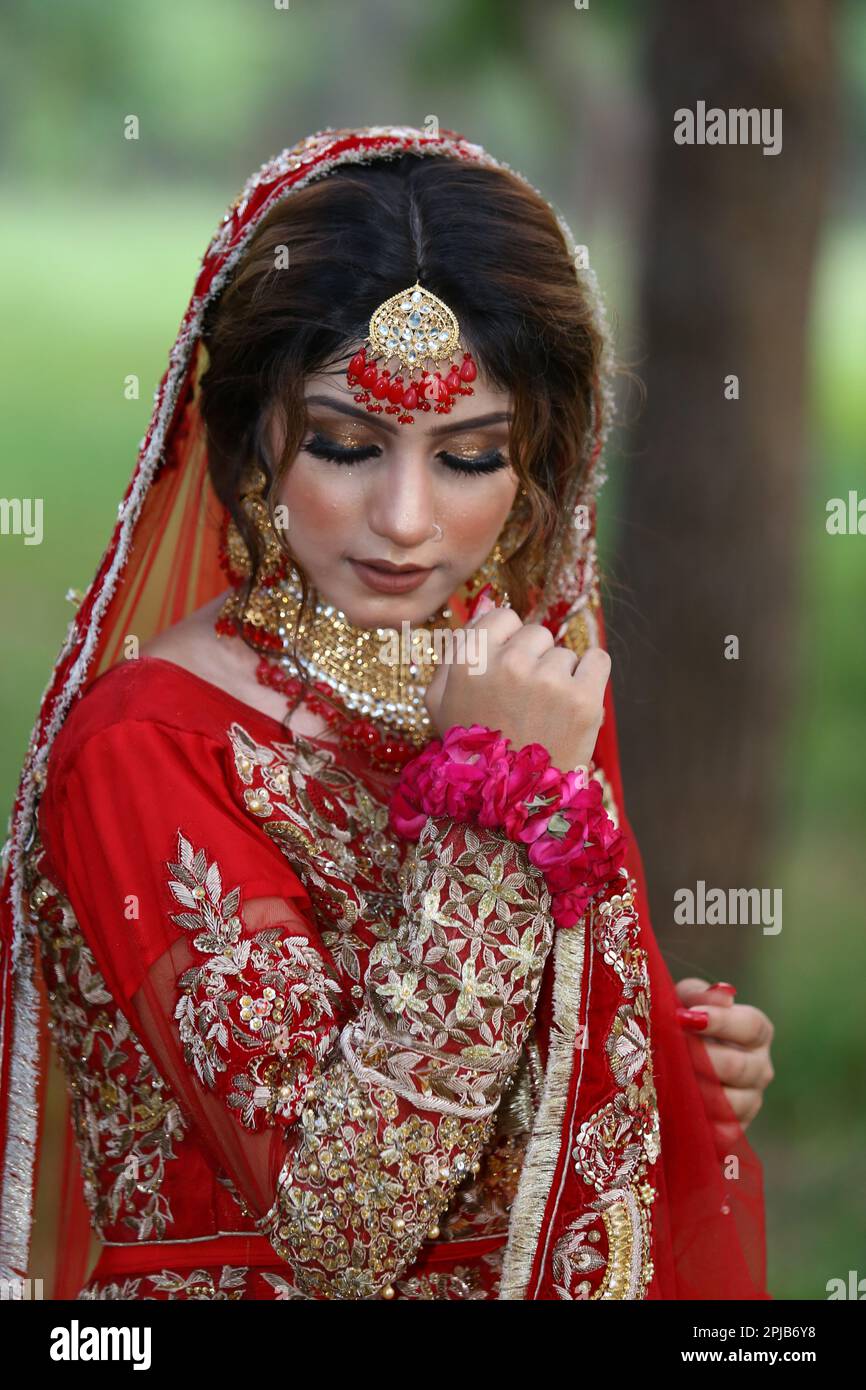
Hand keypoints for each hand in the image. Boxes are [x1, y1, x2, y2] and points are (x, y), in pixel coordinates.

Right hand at [424, 594, 610, 771]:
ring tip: (545, 715)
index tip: (507, 673)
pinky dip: (590, 677)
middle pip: (536, 634)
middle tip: (525, 702)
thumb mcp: (441, 701)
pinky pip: (597, 660)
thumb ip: (456, 648)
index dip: (507, 643)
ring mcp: (548, 680)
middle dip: (534, 661)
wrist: (511, 803)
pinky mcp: (583, 699)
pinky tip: (573, 704)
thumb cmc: (472, 750)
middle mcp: (508, 664)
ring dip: (560, 677)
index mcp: (470, 660)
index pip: (502, 617)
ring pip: (564, 653)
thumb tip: (487, 602)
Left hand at [674, 978, 774, 1143]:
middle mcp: (760, 1067)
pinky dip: (701, 1122)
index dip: (721, 1021)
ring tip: (671, 1080)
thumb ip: (699, 995)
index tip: (687, 1018)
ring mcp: (749, 1101)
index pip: (751, 1026)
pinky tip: (679, 1109)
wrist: (666, 1065)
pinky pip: (723, 1133)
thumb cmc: (680, 1024)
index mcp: (755, 1032)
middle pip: (741, 1067)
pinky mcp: (734, 1131)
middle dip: (704, 1059)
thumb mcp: (685, 1001)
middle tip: (673, 1052)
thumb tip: (722, 994)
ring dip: (699, 1091)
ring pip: (733, 1103)